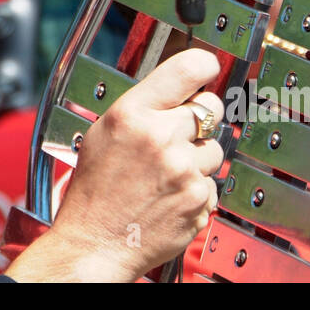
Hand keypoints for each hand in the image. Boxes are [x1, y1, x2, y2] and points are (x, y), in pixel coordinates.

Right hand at [6, 47, 224, 281]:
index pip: (187, 70)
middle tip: (180, 133)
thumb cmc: (94, 191)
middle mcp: (160, 138)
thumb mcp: (103, 133)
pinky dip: (197, 189)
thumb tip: (178, 90)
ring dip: (198, 159)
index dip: (204, 66)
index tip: (208, 68)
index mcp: (132, 114)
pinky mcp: (198, 200)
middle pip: (211, 108)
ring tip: (167, 173)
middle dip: (200, 118)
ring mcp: (183, 171)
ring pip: (215, 148)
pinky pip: (212, 183)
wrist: (95, 243)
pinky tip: (170, 196)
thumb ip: (142, 107)